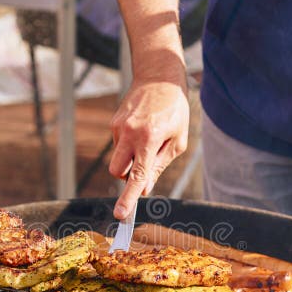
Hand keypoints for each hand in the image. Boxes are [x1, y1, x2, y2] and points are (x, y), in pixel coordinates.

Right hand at [109, 79, 189, 218]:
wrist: (159, 76)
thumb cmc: (174, 109)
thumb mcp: (178, 140)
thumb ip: (160, 165)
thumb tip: (146, 187)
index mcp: (149, 139)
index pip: (136, 176)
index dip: (128, 198)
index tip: (120, 215)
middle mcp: (129, 133)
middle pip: (117, 171)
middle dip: (127, 177)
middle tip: (144, 166)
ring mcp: (118, 127)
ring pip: (118, 158)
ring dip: (131, 158)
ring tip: (149, 137)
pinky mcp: (113, 122)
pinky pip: (118, 145)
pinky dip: (129, 145)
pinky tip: (142, 129)